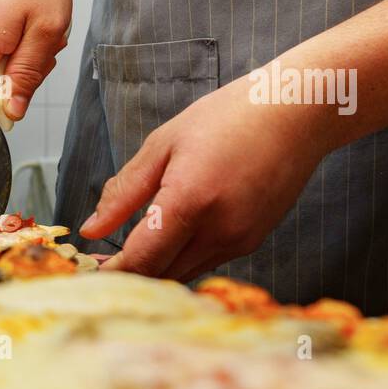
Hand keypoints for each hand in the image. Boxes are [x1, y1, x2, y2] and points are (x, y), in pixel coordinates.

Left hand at [78, 79, 331, 281]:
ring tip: (130, 249)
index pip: (142, 259)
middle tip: (101, 263)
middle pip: (161, 274)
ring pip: (184, 272)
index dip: (112, 272)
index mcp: (191, 200)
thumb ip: (124, 191)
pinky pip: (206, 261)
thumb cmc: (228, 117)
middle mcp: (219, 230)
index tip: (89, 271)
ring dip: (156, 268)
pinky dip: (182, 257)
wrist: (298, 113)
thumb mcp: (164, 143)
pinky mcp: (252, 242)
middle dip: (129, 273)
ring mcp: (240, 240)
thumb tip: (90, 230)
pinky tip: (170, 237)